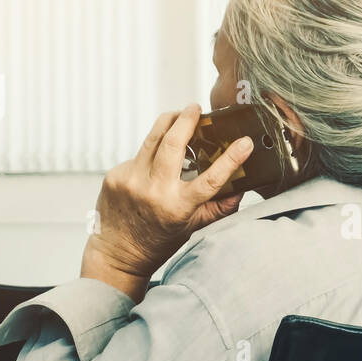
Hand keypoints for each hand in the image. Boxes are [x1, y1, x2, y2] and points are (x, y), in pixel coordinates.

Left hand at [81, 105, 253, 300]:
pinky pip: (139, 155)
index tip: (245, 142)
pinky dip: (150, 153)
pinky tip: (155, 160)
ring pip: (152, 139)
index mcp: (178, 208)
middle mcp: (154, 192)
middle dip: (186, 119)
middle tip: (196, 107)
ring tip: (179, 115)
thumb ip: (217, 209)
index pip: (211, 180)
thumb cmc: (157, 242)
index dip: (231, 159)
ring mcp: (132, 181)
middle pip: (173, 143)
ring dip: (167, 123)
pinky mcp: (116, 175)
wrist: (116, 253)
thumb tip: (241, 190)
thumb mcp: (192, 228)